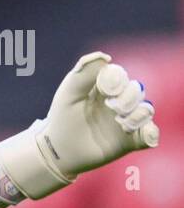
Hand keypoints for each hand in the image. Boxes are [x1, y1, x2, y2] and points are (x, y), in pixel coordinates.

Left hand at [0, 51, 160, 207]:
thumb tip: (105, 57)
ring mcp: (127, 120)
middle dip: (128, 97)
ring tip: (123, 123)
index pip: (120, 75)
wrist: (58, 150)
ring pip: (146, 110)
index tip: (107, 89)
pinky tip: (142, 134)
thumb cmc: (62, 117)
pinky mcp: (131, 139)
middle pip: (137, 90)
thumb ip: (83, 74)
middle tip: (113, 107)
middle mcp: (119, 101)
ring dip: (138, 114)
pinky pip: (150, 134)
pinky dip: (150, 133)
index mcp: (104, 87)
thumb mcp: (69, 93)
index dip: (117, 80)